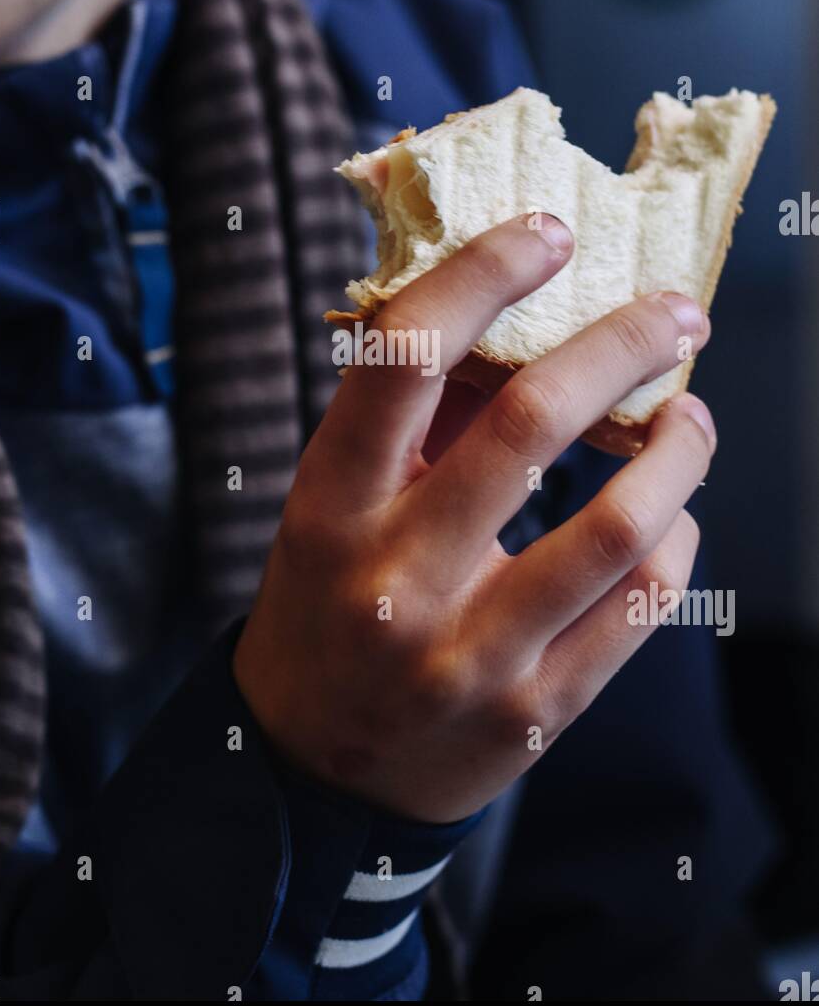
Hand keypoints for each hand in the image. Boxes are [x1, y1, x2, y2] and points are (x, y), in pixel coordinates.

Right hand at [233, 214, 714, 822]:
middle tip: (676, 312)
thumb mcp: (335, 509)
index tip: (550, 235)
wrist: (314, 770)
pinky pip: (640, 605)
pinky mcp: (535, 712)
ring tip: (691, 415)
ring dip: (679, 449)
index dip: (483, 275)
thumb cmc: (328, 607)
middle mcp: (396, 578)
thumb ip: (417, 425)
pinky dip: (674, 538)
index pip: (403, 359)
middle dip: (623, 344)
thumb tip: (522, 321)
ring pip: (617, 524)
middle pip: (530, 422)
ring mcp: (471, 654)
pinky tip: (671, 513)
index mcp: (330, 506)